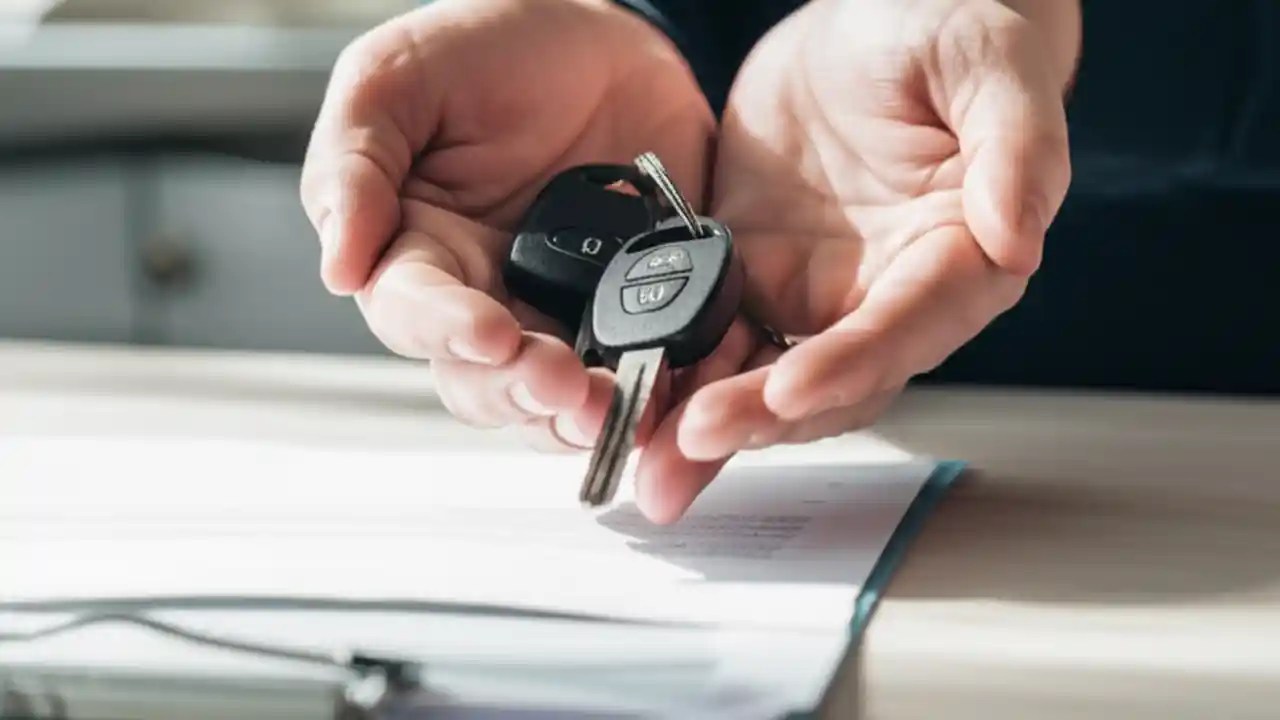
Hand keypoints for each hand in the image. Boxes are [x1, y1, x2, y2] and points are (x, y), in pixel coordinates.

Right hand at [299, 0, 714, 452]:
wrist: (599, 31)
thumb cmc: (481, 52)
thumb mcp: (394, 80)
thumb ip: (355, 165)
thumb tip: (338, 269)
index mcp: (420, 254)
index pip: (415, 315)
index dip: (447, 331)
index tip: (488, 332)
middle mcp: (488, 298)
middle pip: (486, 380)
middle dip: (521, 389)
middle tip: (563, 380)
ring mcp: (564, 309)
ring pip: (561, 396)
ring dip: (586, 413)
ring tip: (616, 406)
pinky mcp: (636, 306)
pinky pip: (647, 364)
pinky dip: (662, 388)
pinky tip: (676, 384)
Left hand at [636, 0, 1079, 520]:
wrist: (874, 17)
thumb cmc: (950, 35)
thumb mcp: (991, 68)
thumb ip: (1016, 150)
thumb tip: (1017, 238)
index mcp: (956, 260)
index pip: (904, 330)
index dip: (848, 366)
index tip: (790, 388)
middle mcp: (883, 296)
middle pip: (827, 383)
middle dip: (761, 417)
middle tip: (691, 440)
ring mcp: (814, 292)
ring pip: (764, 377)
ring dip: (709, 421)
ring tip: (648, 457)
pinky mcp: (754, 272)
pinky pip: (712, 335)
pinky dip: (674, 369)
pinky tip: (627, 394)